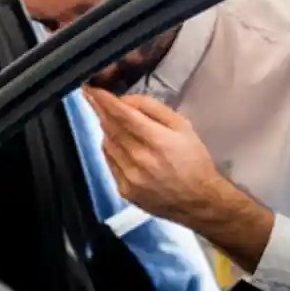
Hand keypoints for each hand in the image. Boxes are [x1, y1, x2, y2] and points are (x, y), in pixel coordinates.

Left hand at [84, 87, 273, 267]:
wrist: (198, 201)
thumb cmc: (194, 160)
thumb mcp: (182, 126)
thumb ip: (153, 109)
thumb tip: (126, 101)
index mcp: (156, 140)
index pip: (121, 114)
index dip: (103, 100)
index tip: (91, 89)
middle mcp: (139, 159)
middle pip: (110, 128)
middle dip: (100, 110)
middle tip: (93, 97)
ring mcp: (129, 177)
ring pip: (107, 144)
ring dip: (106, 130)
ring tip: (112, 121)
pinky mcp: (124, 190)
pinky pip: (110, 163)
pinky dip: (111, 150)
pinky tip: (119, 145)